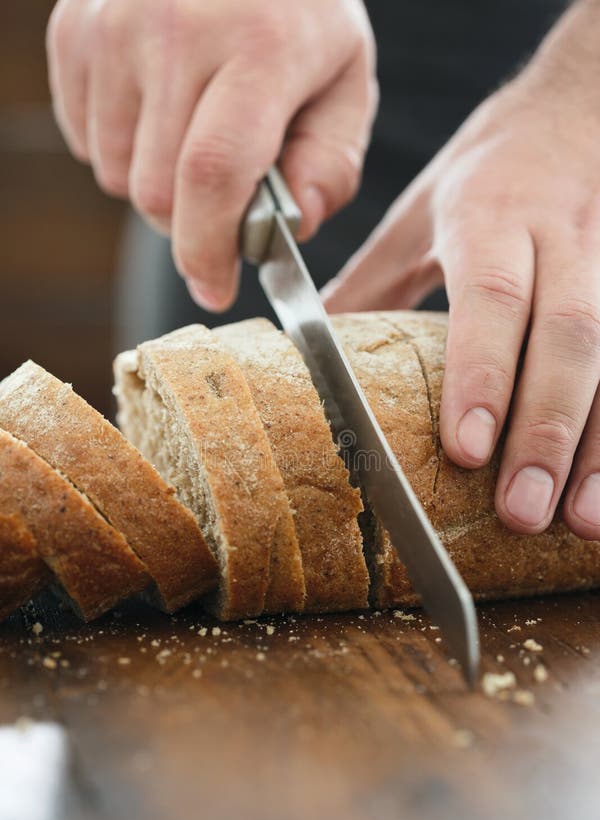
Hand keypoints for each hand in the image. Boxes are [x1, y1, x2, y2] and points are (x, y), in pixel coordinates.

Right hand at [46, 0, 376, 309]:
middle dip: (189, 225)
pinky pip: (84, 138)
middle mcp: (176, 28)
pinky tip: (156, 113)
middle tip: (221, 200)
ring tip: (190, 140)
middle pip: (157, 192)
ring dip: (153, 186)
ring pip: (114, 175)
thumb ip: (331, 162)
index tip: (214, 288)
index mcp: (259, 46)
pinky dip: (119, 149)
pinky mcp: (76, 29)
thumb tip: (293, 225)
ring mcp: (115, 24)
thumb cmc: (296, 12)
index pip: (213, 175)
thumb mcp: (345, 78)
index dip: (208, 251)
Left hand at [324, 66, 599, 539]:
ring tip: (581, 523)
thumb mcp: (422, 210)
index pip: (490, 296)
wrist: (585, 105)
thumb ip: (372, 281)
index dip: (481, 373)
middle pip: (567, 335)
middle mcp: (563, 237)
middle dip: (545, 430)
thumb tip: (306, 351)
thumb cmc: (494, 164)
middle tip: (519, 510)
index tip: (468, 449)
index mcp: (492, 216)